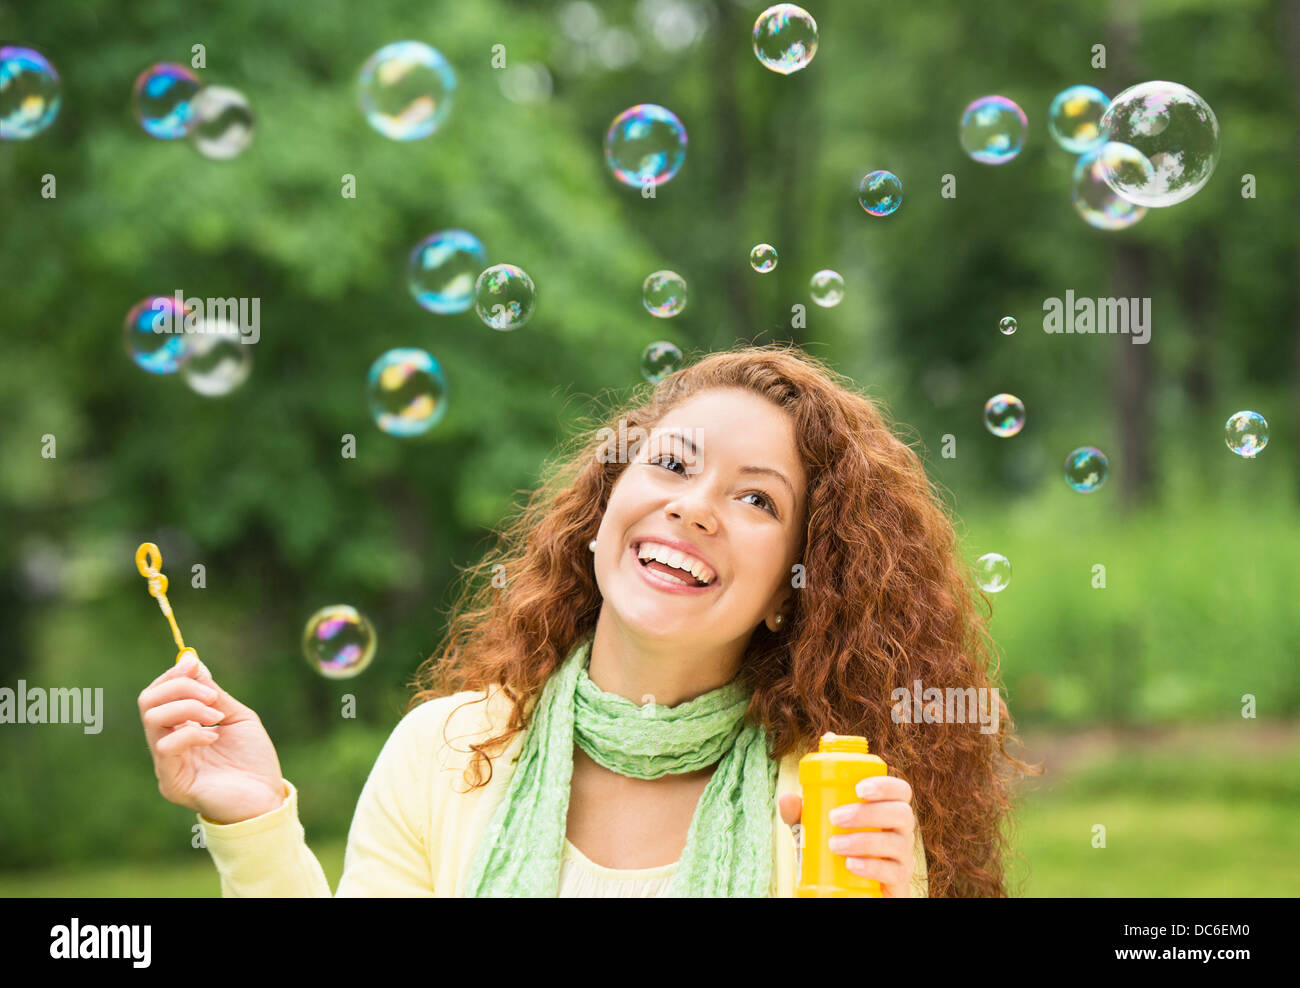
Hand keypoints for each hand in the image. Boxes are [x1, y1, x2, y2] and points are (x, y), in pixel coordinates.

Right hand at [138, 652, 285, 824]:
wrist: (267, 797)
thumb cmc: (254, 760)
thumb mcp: (236, 716)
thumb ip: (213, 693)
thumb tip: (192, 663)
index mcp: (180, 727)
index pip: (158, 694)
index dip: (173, 675)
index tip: (194, 664)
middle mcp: (168, 744)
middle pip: (148, 702)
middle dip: (179, 687)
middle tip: (212, 695)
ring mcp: (166, 764)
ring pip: (153, 719)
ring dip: (188, 707)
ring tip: (217, 716)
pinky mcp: (172, 781)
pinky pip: (165, 747)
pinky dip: (191, 733)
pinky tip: (214, 738)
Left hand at [779, 775, 916, 896]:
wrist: (844, 890)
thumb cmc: (834, 851)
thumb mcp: (815, 831)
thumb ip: (801, 815)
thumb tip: (787, 799)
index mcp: (887, 811)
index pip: (900, 791)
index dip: (886, 785)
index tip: (859, 788)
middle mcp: (901, 832)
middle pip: (901, 814)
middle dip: (868, 813)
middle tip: (835, 818)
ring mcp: (903, 858)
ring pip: (897, 843)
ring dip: (864, 841)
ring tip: (834, 845)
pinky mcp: (899, 883)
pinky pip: (895, 873)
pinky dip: (872, 867)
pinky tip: (852, 865)